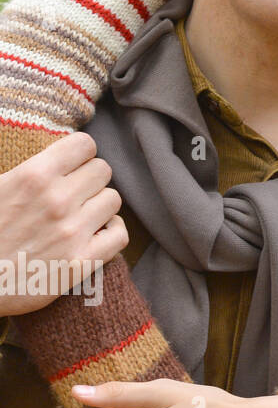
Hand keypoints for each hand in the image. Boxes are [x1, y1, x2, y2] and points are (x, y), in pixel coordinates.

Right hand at [0, 133, 128, 315]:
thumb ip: (28, 172)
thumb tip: (55, 158)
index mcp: (33, 176)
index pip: (85, 144)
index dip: (79, 154)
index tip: (71, 165)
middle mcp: (57, 200)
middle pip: (102, 171)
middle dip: (88, 179)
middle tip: (72, 193)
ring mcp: (72, 232)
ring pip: (112, 200)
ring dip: (99, 205)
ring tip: (80, 214)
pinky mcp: (81, 263)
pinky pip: (120, 235)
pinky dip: (112, 232)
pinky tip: (96, 233)